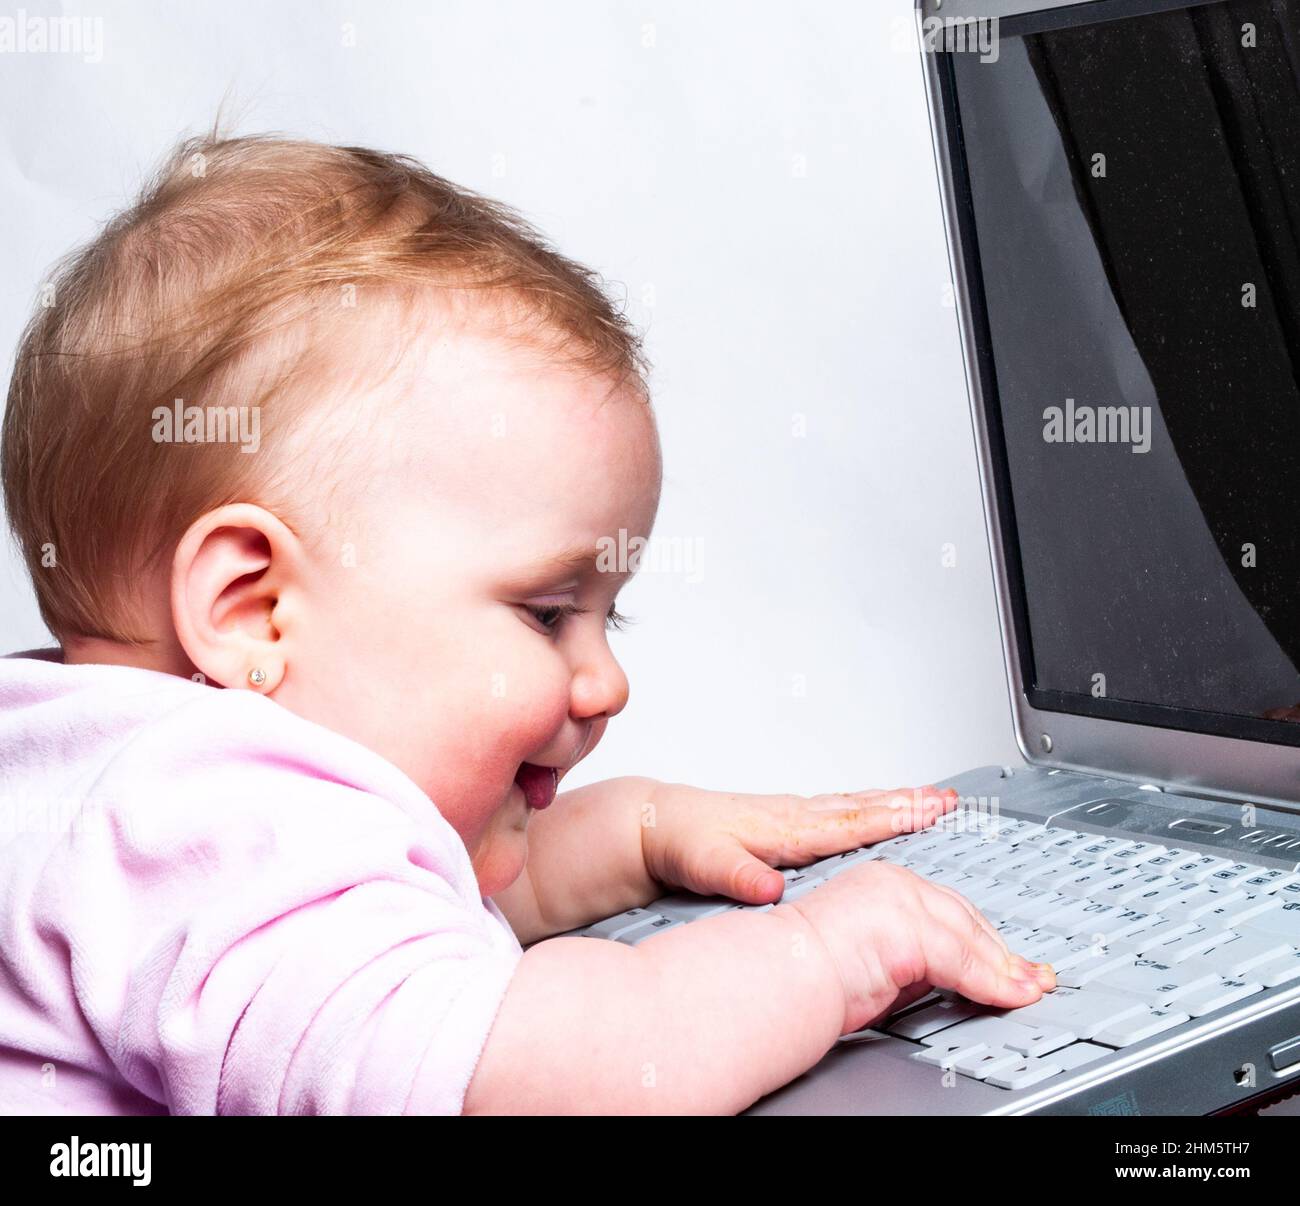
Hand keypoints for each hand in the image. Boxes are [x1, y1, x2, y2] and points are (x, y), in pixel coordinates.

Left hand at [640, 781, 960, 904]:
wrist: (653, 826)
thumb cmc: (679, 843)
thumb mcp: (704, 864)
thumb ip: (738, 876)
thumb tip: (770, 890)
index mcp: (785, 829)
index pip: (850, 823)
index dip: (894, 819)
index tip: (932, 809)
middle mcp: (793, 817)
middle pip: (863, 807)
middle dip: (908, 804)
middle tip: (950, 799)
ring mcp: (790, 815)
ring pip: (853, 805)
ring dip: (893, 801)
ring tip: (930, 797)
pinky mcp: (783, 820)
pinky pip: (838, 810)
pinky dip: (867, 806)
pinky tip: (876, 808)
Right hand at [782, 860, 1056, 1034]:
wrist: (779, 975)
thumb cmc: (805, 972)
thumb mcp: (872, 959)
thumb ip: (910, 960)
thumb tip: (947, 980)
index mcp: (881, 880)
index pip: (946, 906)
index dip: (983, 938)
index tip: (1008, 961)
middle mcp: (893, 880)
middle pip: (965, 915)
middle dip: (1003, 952)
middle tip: (1030, 978)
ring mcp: (900, 899)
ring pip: (969, 936)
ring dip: (1004, 969)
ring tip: (1027, 989)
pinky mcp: (907, 927)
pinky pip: (962, 959)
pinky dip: (991, 981)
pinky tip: (1008, 995)